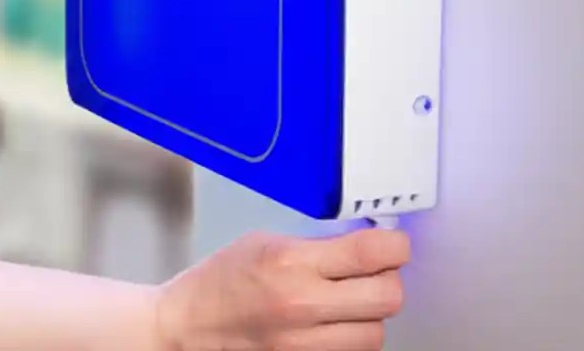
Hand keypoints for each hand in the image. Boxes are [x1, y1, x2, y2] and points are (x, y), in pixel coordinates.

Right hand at [154, 229, 409, 350]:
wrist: (189, 325)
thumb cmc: (219, 282)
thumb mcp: (264, 242)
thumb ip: (315, 244)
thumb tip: (364, 242)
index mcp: (289, 263)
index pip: (372, 253)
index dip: (395, 245)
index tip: (393, 243)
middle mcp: (301, 305)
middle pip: (388, 296)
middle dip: (387, 279)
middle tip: (375, 271)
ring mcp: (303, 343)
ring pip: (377, 333)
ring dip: (370, 315)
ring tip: (349, 302)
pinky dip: (352, 339)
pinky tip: (334, 323)